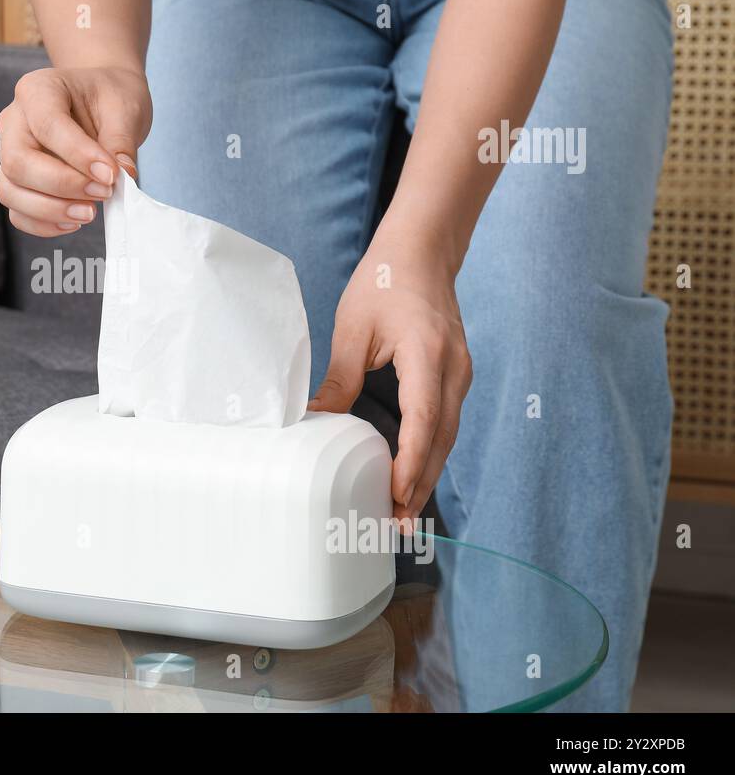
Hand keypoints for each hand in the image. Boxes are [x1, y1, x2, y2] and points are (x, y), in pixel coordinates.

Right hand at [0, 66, 150, 236]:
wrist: (102, 101)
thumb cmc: (110, 98)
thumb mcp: (125, 108)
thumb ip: (121, 141)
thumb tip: (122, 177)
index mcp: (38, 89)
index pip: (47, 124)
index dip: (78, 154)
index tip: (111, 174)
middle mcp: (14, 121)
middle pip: (17, 162)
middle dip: (61, 186)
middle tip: (103, 193)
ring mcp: (10, 153)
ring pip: (9, 190)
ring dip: (49, 210)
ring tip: (89, 213)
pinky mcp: (16, 181)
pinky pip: (16, 211)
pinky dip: (43, 224)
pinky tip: (74, 221)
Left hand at [308, 230, 472, 523]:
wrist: (421, 249)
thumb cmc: (384, 281)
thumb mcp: (352, 327)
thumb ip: (339, 377)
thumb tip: (314, 420)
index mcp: (428, 355)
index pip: (424, 419)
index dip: (412, 462)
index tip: (396, 495)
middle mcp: (453, 369)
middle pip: (441, 439)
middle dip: (419, 484)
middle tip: (396, 524)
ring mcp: (460, 373)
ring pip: (446, 435)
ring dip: (426, 474)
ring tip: (401, 511)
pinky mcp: (455, 375)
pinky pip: (445, 422)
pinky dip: (430, 452)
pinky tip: (411, 475)